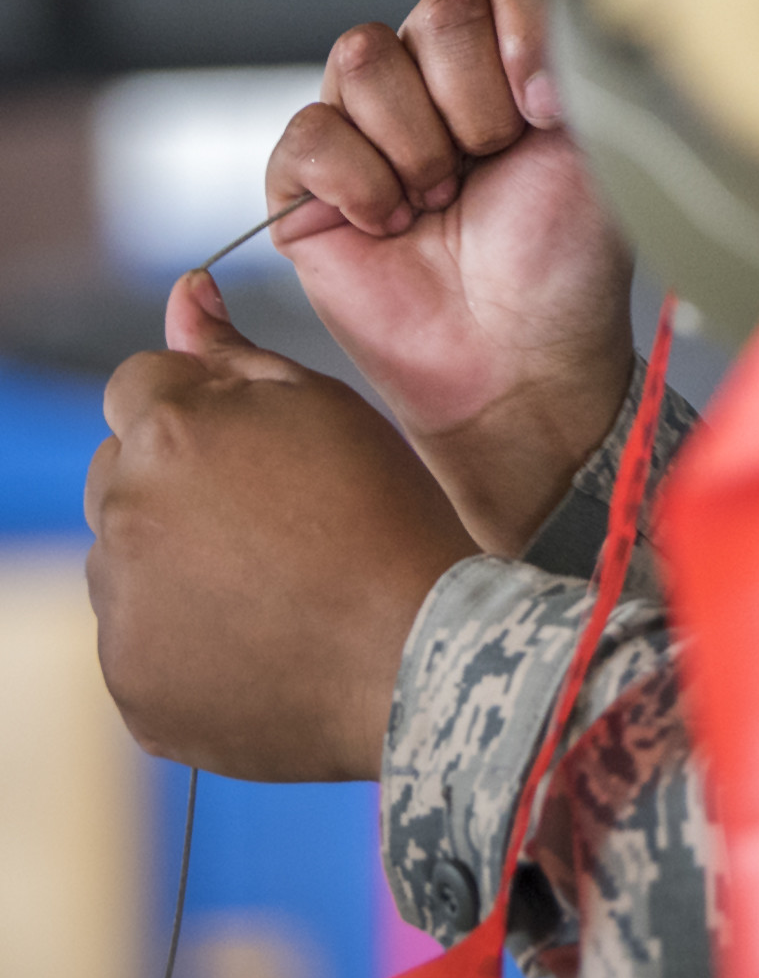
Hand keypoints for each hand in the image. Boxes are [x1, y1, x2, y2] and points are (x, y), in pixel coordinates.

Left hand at [86, 273, 478, 780]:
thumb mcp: (328, 408)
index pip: (135, 385)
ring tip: (276, 584)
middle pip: (119, 473)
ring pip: (124, 558)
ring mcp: (121, 607)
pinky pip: (139, 642)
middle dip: (175, 482)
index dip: (198, 407)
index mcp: (169, 431)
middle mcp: (124, 513)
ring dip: (176, 560)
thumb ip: (235, 354)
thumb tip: (183, 294)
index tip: (258, 447)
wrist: (419, 654)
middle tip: (275, 519)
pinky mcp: (130, 683)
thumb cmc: (388, 518)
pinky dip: (186, 640)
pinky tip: (262, 638)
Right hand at [268, 0, 633, 554]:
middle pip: (434, 11)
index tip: (546, 107)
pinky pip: (311, 131)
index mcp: (514, 61)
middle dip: (476, 99)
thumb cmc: (566, 263)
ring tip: (443, 201)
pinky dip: (360, 182)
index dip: (518, 26)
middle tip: (493, 166)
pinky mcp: (305, 177)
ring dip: (419, 142)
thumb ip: (572, 56)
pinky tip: (393, 224)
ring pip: (364, 56)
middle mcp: (438, 80)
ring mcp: (368, 123)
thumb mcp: (599, 148)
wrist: (518, 357)